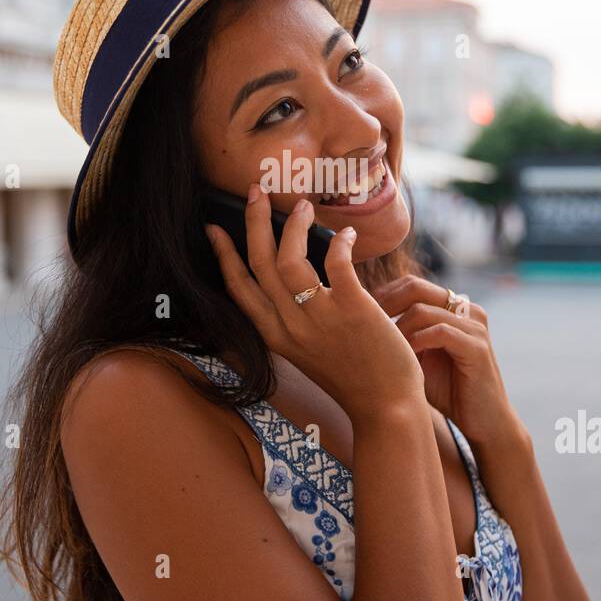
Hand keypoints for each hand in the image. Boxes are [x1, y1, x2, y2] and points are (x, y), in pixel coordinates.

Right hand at [203, 183, 425, 421]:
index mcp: (276, 336)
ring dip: (292, 227)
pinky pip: (336, 263)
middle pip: (259, 264)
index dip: (224, 255)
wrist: (387, 408)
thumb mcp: (310, 350)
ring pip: (288, 261)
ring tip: (302, 206)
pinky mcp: (353, 311)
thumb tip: (296, 273)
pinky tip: (346, 235)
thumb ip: (298, 317)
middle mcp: (291, 327)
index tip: (214, 229)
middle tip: (256, 191)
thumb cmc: (354, 377)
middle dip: (252, 222)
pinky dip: (338, 243)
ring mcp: (319, 319)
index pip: (239, 289)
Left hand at [371, 275, 520, 447]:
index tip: (357, 315)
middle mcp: (467, 309)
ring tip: (380, 348)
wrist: (482, 423)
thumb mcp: (418, 357)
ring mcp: (474, 326)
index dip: (381, 295)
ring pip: (423, 310)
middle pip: (415, 287)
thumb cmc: (447, 391)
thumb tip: (358, 322)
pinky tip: (402, 358)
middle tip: (362, 325)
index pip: (410, 285)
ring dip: (396, 329)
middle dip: (383, 304)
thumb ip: (400, 336)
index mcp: (453, 308)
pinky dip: (416, 342)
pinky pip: (440, 332)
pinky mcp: (478, 347)